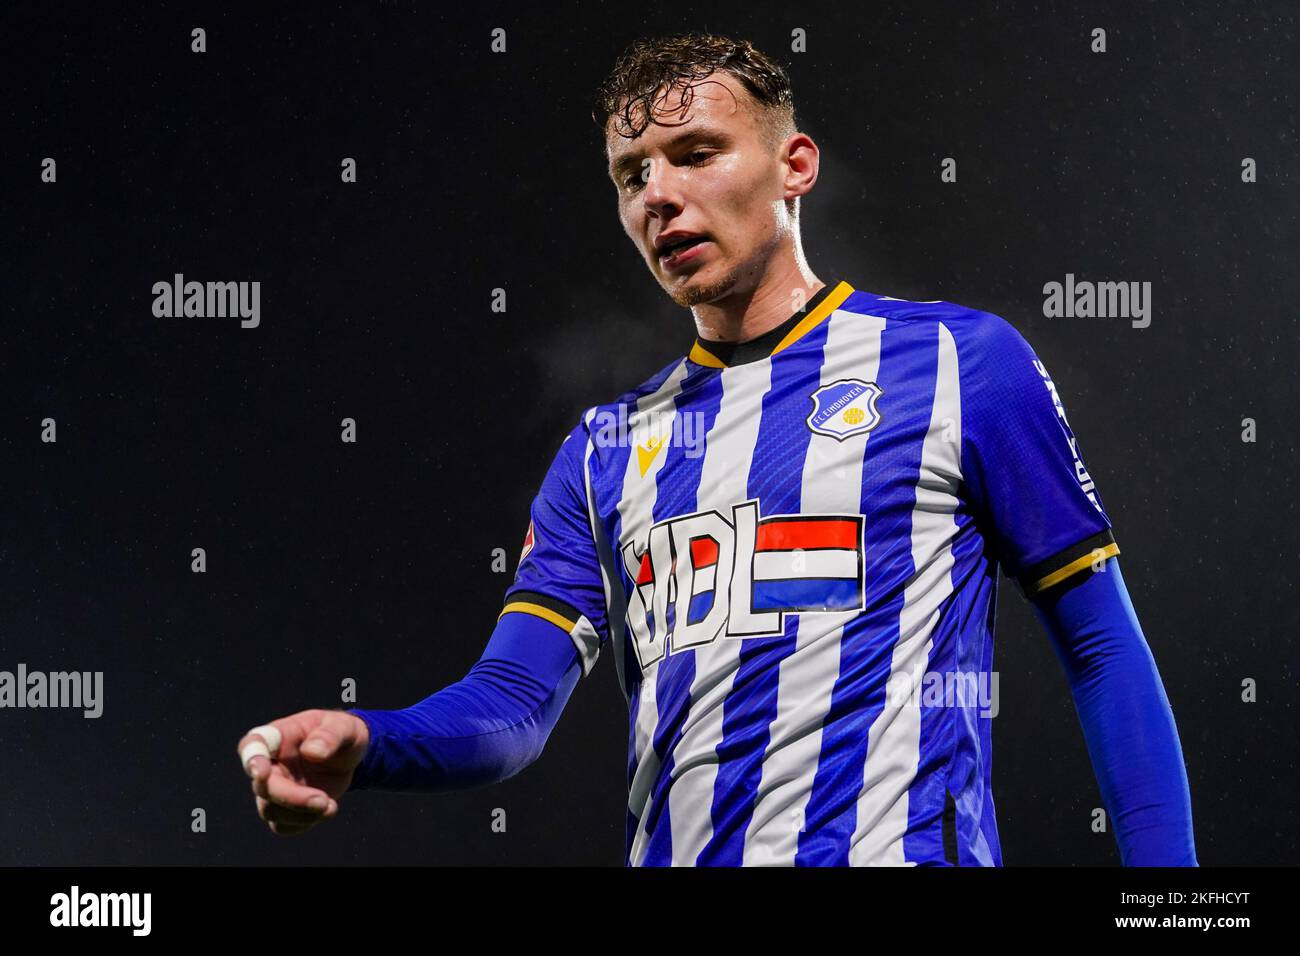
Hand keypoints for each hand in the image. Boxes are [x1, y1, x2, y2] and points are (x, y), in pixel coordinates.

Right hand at [236, 709, 369, 835]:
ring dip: (301, 814)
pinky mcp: (285, 808)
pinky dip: (304, 823)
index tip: (262, 772)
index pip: (253, 745)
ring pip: (270, 810)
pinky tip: (328, 810)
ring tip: (331, 806)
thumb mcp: (344, 727)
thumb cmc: (341, 733)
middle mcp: (270, 764)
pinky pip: (283, 825)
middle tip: (323, 800)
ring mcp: (276, 787)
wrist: (348, 754)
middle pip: (263, 788)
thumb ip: (330, 735)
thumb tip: (312, 752)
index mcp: (279, 737)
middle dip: (291, 798)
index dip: (251, 760)